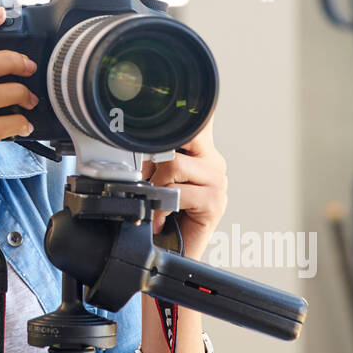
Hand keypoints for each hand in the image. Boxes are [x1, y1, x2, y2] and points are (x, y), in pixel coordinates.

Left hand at [140, 112, 227, 260]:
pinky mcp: (215, 201)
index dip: (187, 107)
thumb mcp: (155, 178)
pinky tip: (162, 217)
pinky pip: (179, 192)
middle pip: (181, 135)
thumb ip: (155, 156)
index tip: (171, 99)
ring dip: (156, 186)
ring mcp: (217, 180)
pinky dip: (163, 206)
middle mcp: (212, 160)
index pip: (198, 119)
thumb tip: (136, 138)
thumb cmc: (164, 216)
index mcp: (201, 149)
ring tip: (156, 203)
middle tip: (148, 179)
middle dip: (155, 157)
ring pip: (174, 164)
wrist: (173, 254)